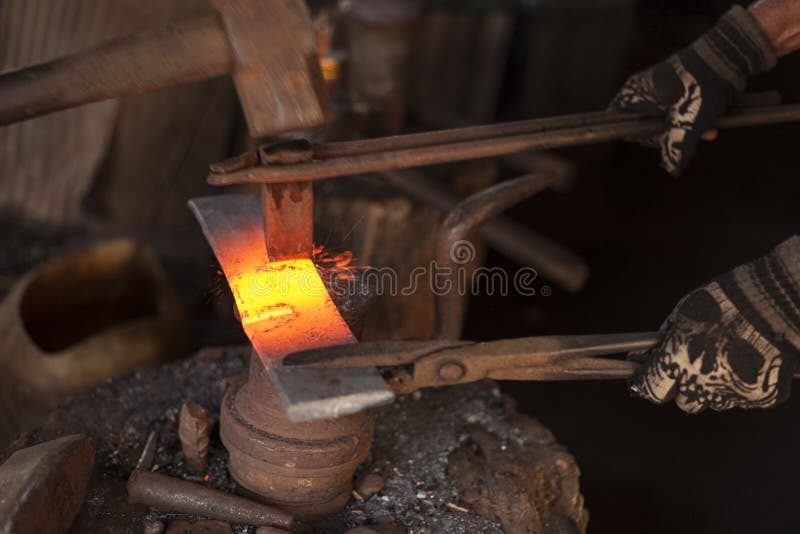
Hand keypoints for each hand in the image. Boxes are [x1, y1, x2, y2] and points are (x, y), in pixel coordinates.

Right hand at [609, 6, 774, 175]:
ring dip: (685, 129)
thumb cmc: (702, 84)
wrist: (730, 52)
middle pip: (645, 125)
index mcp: (634, 94)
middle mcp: (642, 89)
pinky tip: (710, 122)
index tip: (663, 140)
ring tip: (707, 130)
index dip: (641, 137)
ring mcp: (659, 86)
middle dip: (670, 135)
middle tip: (690, 138)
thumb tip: (671, 168)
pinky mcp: (676, 85)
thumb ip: (676, 147)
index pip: (621, 124)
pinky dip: (692, 117)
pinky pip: (677, 108)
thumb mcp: (689, 121)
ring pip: (665, 118)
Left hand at [630, 236, 799, 412]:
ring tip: (725, 358)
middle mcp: (703, 382)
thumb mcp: (682, 314)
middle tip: (692, 367)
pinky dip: (742, 384)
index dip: (648, 384)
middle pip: (685, 402)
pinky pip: (743, 397)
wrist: (773, 301)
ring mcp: (734, 392)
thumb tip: (644, 355)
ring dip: (713, 386)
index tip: (648, 380)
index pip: (651, 390)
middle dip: (684, 387)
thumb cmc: (725, 301)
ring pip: (715, 401)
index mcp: (677, 361)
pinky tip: (747, 360)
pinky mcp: (761, 396)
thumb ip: (663, 340)